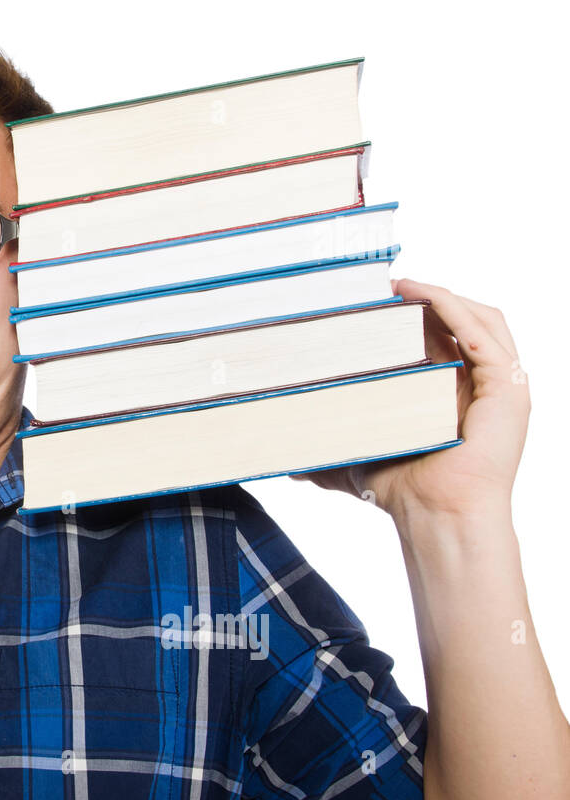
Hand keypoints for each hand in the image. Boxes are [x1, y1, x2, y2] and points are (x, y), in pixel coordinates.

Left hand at [289, 278, 528, 520]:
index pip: (443, 336)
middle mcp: (482, 385)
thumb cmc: (402, 490)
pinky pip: (485, 336)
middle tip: (388, 283)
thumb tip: (289, 466)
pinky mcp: (509, 391)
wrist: (433, 515)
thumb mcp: (359, 459)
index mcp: (454, 391)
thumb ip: (329, 460)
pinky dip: (456, 311)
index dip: (417, 310)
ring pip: (481, 320)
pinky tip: (427, 297)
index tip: (377, 297)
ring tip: (406, 283)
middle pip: (464, 321)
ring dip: (444, 295)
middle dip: (431, 295)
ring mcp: (500, 386)